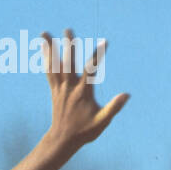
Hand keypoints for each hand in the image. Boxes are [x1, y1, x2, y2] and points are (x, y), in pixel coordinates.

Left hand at [42, 29, 128, 151]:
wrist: (62, 141)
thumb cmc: (84, 132)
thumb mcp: (101, 122)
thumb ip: (113, 108)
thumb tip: (126, 95)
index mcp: (82, 93)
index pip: (91, 71)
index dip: (98, 56)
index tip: (105, 42)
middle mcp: (69, 88)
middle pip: (68, 63)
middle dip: (68, 46)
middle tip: (68, 29)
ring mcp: (60, 89)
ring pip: (54, 65)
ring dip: (50, 48)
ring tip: (44, 33)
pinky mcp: (55, 91)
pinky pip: (49, 72)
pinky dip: (47, 59)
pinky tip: (44, 48)